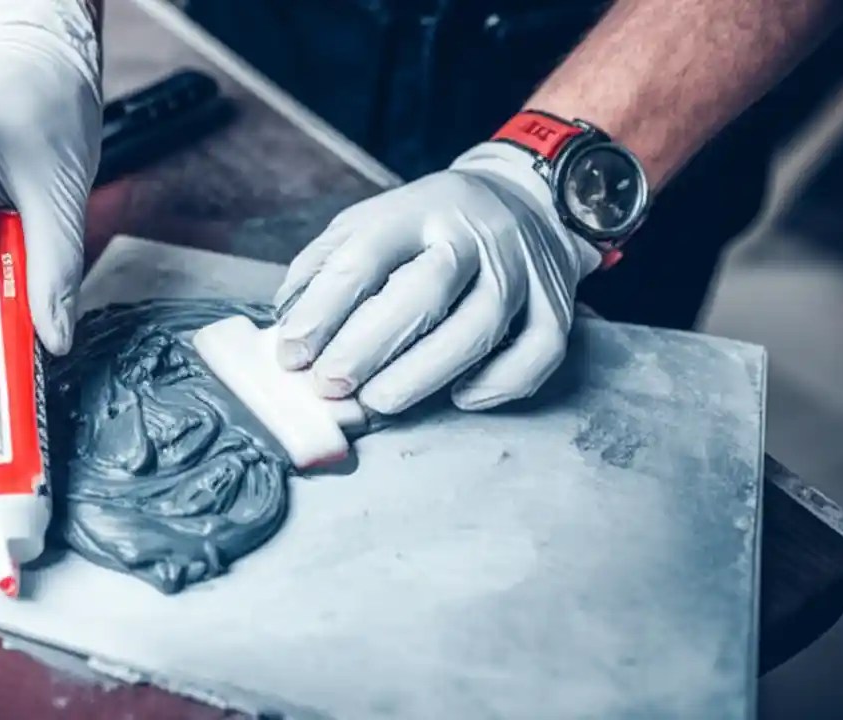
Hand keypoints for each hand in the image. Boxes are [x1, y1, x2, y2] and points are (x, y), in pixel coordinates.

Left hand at [274, 141, 601, 414]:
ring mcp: (522, 268)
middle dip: (370, 345)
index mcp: (418, 208)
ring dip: (423, 373)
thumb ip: (322, 267)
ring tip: (378, 401)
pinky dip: (498, 383)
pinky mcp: (556, 304)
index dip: (324, 308)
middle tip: (329, 385)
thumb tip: (286, 325)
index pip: (365, 254)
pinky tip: (458, 398)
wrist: (526, 200)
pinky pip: (537, 352)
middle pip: (425, 291)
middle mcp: (474, 233)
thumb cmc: (427, 227)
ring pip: (479, 325)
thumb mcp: (368, 224)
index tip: (291, 352)